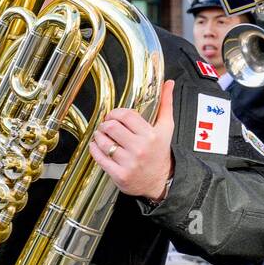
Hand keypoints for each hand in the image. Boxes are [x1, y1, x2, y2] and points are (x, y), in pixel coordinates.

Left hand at [90, 79, 175, 198]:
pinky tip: (98, 146)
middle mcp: (140, 149)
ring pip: (103, 141)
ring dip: (99, 135)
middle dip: (106, 124)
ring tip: (103, 135)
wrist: (159, 181)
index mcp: (151, 135)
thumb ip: (166, 104)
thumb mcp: (166, 128)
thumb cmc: (160, 152)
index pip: (126, 115)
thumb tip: (169, 83)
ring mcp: (129, 162)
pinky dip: (94, 149)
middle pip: (111, 127)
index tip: (114, 116)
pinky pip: (99, 157)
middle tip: (107, 126)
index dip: (116, 113)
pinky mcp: (119, 174)